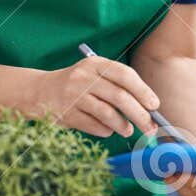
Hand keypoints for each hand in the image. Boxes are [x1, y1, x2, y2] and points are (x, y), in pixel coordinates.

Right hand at [35, 55, 158, 138]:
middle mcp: (84, 77)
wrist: (41, 92)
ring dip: (123, 125)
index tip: (154, 105)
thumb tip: (149, 108)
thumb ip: (119, 86)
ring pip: (108, 114)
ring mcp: (74, 96)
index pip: (125, 75)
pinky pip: (94, 126)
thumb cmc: (79, 85)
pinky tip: (108, 130)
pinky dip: (106, 130)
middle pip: (120, 97)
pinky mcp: (67, 114)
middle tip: (151, 128)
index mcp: (95, 64)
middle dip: (140, 115)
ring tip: (129, 130)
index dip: (143, 91)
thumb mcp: (95, 75)